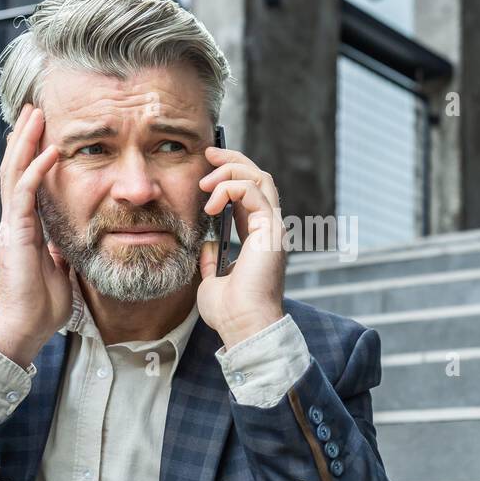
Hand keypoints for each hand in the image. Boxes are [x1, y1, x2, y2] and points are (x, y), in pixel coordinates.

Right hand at [0, 103, 73, 367]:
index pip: (27, 180)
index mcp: (26, 226)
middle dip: (26, 136)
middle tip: (35, 107)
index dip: (33, 153)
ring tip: (36, 114)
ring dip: (27, 141)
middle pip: (17, 167)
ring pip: (15, 171)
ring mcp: (13, 224)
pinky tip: (51, 150)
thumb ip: (65, 249)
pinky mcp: (16, 233)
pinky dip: (38, 169)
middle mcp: (16, 220)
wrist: (25, 328)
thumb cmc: (43, 304)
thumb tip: (79, 239)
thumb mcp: (62, 268)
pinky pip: (26, 193)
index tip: (45, 130)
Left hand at [197, 145, 286, 348]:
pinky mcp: (271, 229)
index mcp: (258, 237)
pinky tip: (211, 204)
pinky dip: (231, 189)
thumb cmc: (230, 311)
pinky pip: (254, 191)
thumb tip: (206, 245)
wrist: (243, 326)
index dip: (230, 175)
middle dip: (233, 160)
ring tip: (206, 182)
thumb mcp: (212, 279)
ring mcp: (273, 227)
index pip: (249, 193)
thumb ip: (212, 259)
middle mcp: (270, 228)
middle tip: (209, 154)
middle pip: (259, 177)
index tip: (207, 166)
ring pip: (260, 178)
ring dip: (230, 171)